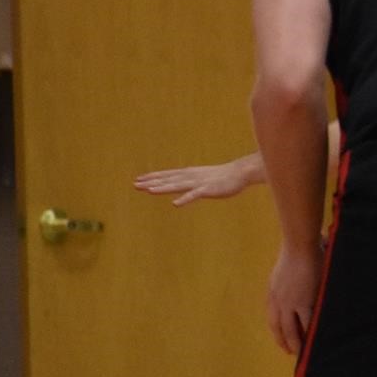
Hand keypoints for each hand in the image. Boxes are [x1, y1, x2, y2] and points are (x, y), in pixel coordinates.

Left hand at [133, 158, 258, 206]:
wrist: (240, 172)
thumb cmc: (223, 176)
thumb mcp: (204, 177)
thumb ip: (192, 180)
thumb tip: (183, 182)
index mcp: (189, 173)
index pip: (167, 175)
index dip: (152, 177)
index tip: (138, 180)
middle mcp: (190, 176)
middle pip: (168, 180)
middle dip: (151, 182)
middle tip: (135, 185)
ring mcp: (199, 183)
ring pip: (178, 185)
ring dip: (163, 188)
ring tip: (149, 191)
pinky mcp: (208, 190)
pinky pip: (194, 195)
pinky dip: (185, 199)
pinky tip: (175, 204)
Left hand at [266, 244, 321, 355]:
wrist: (300, 247)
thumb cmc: (295, 253)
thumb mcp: (284, 272)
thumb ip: (286, 284)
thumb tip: (298, 289)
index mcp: (272, 294)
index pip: (272, 319)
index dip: (277, 333)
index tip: (282, 342)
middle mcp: (277, 302)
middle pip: (279, 328)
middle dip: (284, 342)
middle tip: (291, 352)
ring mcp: (289, 303)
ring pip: (291, 330)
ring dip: (296, 343)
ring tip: (302, 353)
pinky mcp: (303, 302)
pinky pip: (306, 323)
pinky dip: (310, 333)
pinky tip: (314, 340)